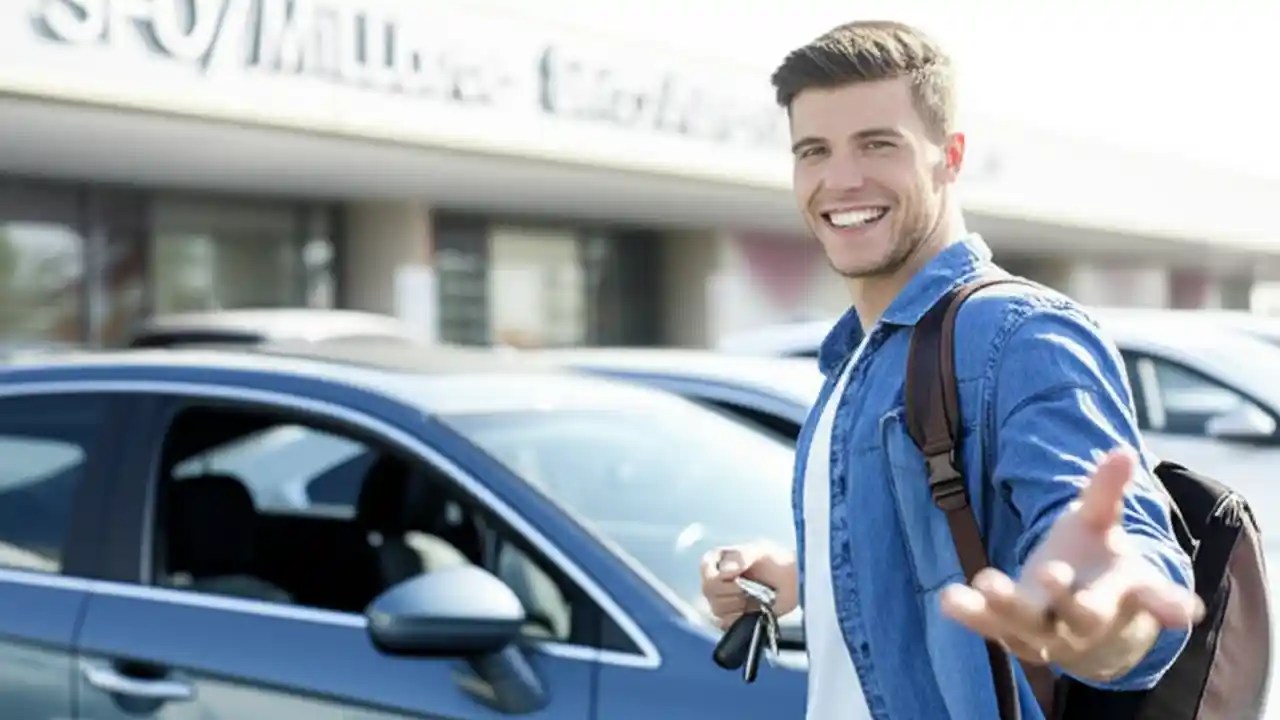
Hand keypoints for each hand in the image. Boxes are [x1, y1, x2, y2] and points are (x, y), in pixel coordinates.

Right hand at [700, 541, 798, 629]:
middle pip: (708, 591)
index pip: (705, 569)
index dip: (717, 576)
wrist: (792, 582)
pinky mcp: (732, 617)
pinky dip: (740, 618)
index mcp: (718, 560)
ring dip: (738, 605)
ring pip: (716, 609)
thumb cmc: (776, 562)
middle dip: (731, 591)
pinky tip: (752, 610)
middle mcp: (717, 580)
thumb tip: (725, 572)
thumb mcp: (759, 551)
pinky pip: (726, 624)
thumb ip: (741, 557)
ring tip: (753, 598)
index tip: (736, 576)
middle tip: (747, 588)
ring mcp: (723, 600)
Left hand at [940, 447, 1203, 681]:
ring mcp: (1048, 634)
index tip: (1184, 609)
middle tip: (1052, 572)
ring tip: (984, 582)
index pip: (1144, 599)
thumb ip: (1107, 492)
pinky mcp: (1013, 636)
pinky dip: (971, 615)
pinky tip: (947, 598)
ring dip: (1003, 608)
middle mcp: (1085, 623)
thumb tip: (1121, 450)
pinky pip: (991, 627)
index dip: (1162, 603)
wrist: (1086, 625)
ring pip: (1027, 626)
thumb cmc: (1097, 563)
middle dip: (1064, 598)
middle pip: (1078, 615)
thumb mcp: (1102, 525)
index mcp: (1118, 595)